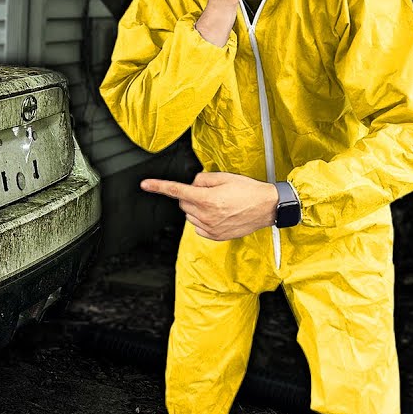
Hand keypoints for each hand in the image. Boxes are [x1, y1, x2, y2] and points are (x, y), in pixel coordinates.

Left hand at [140, 171, 278, 240]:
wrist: (268, 207)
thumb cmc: (248, 190)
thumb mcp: (225, 177)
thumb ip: (203, 179)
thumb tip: (192, 184)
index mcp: (207, 199)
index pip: (177, 191)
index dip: (158, 187)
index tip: (145, 184)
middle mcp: (206, 215)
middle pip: (183, 202)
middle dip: (190, 195)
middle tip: (209, 192)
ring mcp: (210, 227)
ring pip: (189, 215)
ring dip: (196, 207)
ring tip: (218, 203)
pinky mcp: (215, 236)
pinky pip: (197, 226)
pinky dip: (202, 219)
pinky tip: (217, 214)